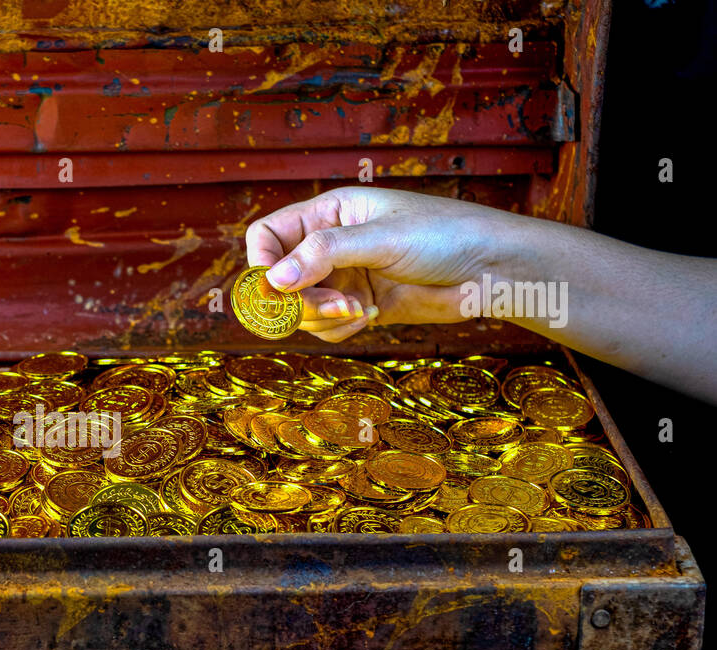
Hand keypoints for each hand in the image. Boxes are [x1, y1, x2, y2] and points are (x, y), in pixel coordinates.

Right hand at [244, 186, 522, 342]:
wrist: (493, 270)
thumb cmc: (445, 236)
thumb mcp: (382, 238)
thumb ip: (324, 255)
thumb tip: (271, 281)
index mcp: (329, 213)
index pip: (268, 236)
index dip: (262, 264)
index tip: (275, 289)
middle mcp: (330, 245)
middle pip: (279, 281)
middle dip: (298, 301)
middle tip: (333, 308)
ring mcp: (344, 278)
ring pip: (301, 309)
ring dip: (321, 318)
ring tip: (358, 312)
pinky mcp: (359, 308)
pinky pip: (326, 328)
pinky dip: (339, 331)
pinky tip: (369, 319)